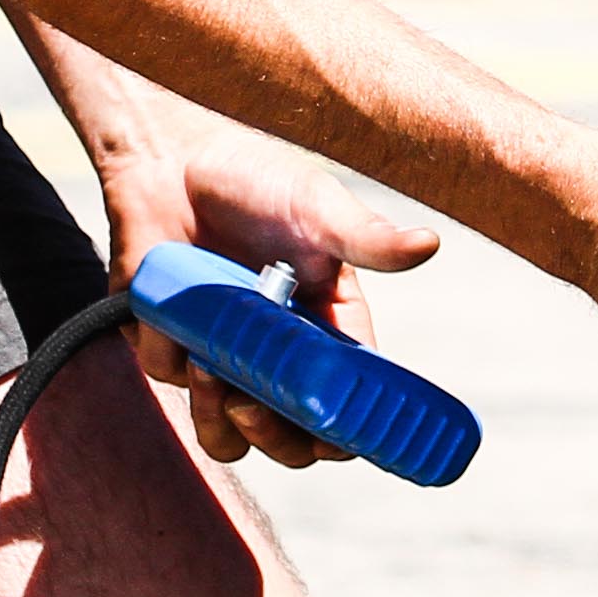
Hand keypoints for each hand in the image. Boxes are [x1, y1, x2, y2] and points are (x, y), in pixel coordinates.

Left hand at [98, 118, 444, 468]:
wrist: (175, 156)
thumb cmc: (257, 179)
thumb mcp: (318, 207)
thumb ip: (368, 237)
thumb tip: (429, 244)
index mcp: (328, 333)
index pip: (347, 406)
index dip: (347, 434)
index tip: (336, 438)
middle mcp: (278, 358)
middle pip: (290, 440)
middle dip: (275, 438)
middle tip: (254, 406)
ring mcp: (222, 358)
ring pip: (226, 434)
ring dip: (218, 420)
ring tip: (208, 369)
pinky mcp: (169, 346)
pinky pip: (168, 377)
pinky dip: (168, 353)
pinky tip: (170, 315)